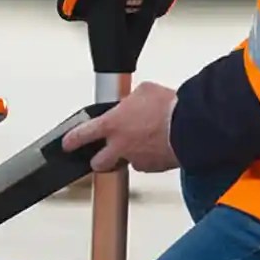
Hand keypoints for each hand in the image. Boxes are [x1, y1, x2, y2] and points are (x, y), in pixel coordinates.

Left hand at [61, 82, 180, 173]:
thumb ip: (130, 100)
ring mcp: (137, 159)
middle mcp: (121, 146)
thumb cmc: (168, 107)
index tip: (67, 144)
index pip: (82, 135)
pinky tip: (159, 145)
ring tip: (144, 142)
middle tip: (105, 153)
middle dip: (100, 159)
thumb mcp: (144, 91)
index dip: (72, 140)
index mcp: (112, 124)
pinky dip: (150, 157)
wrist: (191, 125)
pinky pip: (147, 164)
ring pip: (127, 163)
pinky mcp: (154, 167)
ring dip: (130, 155)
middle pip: (99, 163)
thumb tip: (132, 102)